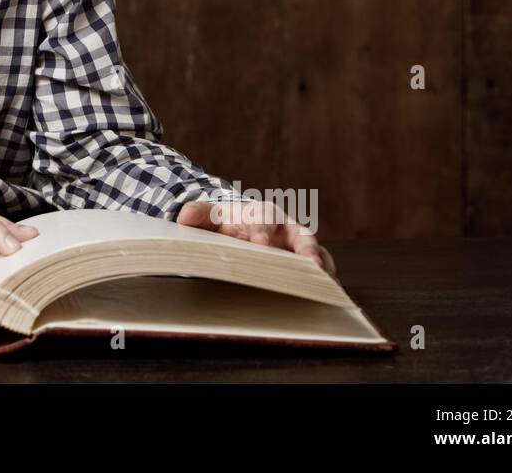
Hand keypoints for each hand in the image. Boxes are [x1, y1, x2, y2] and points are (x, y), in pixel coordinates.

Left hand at [176, 197, 336, 276]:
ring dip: (322, 269)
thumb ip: (197, 214)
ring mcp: (299, 248)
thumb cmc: (225, 224)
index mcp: (262, 213)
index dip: (263, 230)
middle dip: (307, 250)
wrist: (237, 230)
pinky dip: (325, 284)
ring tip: (327, 286)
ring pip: (318, 254)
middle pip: (302, 236)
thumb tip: (184, 216)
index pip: (265, 218)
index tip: (260, 243)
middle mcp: (286, 229)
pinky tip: (327, 299)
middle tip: (311, 265)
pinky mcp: (305, 265)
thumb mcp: (209, 217)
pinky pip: (320, 273)